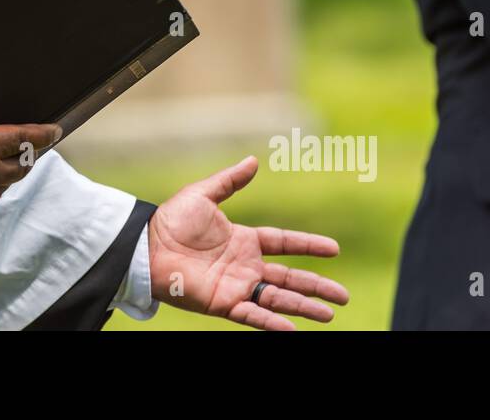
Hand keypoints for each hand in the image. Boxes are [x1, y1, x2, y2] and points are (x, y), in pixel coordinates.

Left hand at [148, 155, 348, 329]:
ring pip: (278, 299)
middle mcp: (244, 266)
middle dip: (316, 286)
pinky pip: (252, 315)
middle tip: (342, 296)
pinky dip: (272, 323)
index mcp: (243, 240)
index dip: (308, 246)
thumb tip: (254, 160)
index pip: (284, 243)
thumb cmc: (171, 220)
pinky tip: (294, 329)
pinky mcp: (222, 303)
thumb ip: (230, 181)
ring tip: (330, 314)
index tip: (335, 249)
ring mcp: (235, 286)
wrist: (146, 245)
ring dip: (303, 307)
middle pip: (289, 278)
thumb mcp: (203, 194)